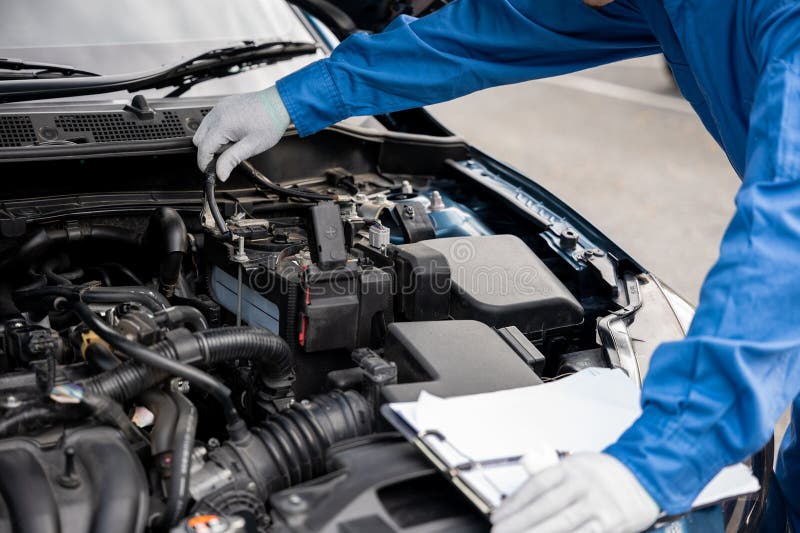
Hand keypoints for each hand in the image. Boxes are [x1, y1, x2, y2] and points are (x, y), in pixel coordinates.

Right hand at [193, 85, 289, 180]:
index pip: (203, 149)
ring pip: (203, 130)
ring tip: (234, 143)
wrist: (280, 103)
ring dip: (213, 141)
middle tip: (228, 155)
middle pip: (199, 140)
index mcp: (222, 124)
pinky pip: (211, 121)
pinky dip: (217, 131)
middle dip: (209, 151)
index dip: (205, 163)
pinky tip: (234, 133)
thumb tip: (220, 173)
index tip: (211, 171)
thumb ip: (232, 160)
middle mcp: (217, 113)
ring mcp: (219, 107)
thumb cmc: (270, 122)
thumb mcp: (252, 146)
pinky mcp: (223, 105)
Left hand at [491, 452, 658, 532]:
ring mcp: (601, 506)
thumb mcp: (576, 465)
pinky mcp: (614, 524)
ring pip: (564, 526)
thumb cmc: (604, 474)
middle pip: (546, 507)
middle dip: (520, 524)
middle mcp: (585, 485)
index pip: (537, 486)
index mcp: (572, 468)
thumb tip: (519, 490)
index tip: (497, 517)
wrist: (646, 478)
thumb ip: (550, 477)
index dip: (514, 503)